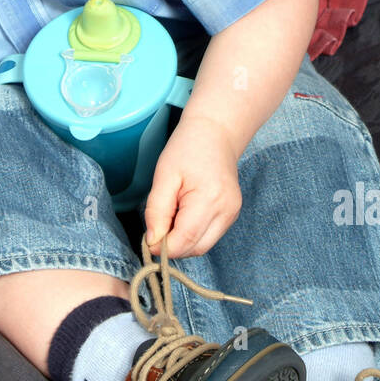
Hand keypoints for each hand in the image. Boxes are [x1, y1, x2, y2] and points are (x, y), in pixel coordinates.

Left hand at [143, 114, 242, 258]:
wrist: (216, 132)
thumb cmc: (187, 148)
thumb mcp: (163, 176)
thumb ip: (156, 211)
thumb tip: (152, 242)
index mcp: (210, 199)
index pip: (185, 240)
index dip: (163, 247)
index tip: (147, 241)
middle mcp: (227, 211)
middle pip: (196, 248)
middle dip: (173, 247)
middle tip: (156, 228)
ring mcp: (232, 214)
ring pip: (203, 246)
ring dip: (182, 242)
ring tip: (170, 217)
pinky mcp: (232, 214)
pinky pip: (209, 236)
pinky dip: (192, 234)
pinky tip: (182, 216)